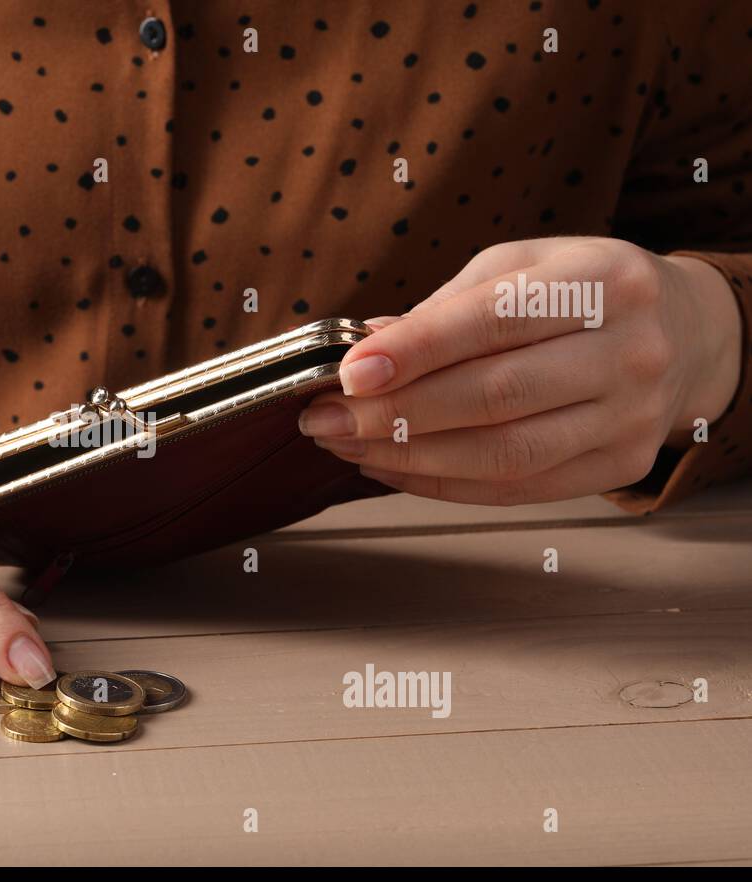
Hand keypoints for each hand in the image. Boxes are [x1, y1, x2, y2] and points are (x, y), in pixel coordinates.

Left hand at [298, 237, 741, 503]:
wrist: (683, 333)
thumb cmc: (580, 291)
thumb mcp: (520, 267)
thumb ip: (445, 307)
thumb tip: (363, 350)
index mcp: (602, 281)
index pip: (495, 320)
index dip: (416, 349)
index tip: (348, 372)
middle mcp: (628, 351)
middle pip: (495, 396)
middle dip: (396, 414)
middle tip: (326, 420)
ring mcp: (630, 415)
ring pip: (503, 453)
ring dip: (410, 458)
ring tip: (346, 446)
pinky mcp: (620, 463)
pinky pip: (516, 487)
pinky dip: (443, 483)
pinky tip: (392, 468)